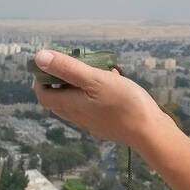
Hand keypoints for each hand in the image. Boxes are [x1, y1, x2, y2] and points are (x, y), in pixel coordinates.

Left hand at [31, 50, 170, 149]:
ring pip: (79, 103)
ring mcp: (93, 124)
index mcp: (70, 106)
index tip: (50, 64)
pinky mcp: (108, 126)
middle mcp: (78, 118)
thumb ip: (67, 68)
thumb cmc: (123, 103)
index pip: (44, 95)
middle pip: (60, 99)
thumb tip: (39, 57)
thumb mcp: (95, 79)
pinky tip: (115, 83)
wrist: (149, 132)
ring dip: (82, 86)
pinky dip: (98, 94)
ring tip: (99, 70)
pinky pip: (95, 107)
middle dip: (62, 80)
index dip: (41, 79)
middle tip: (74, 64)